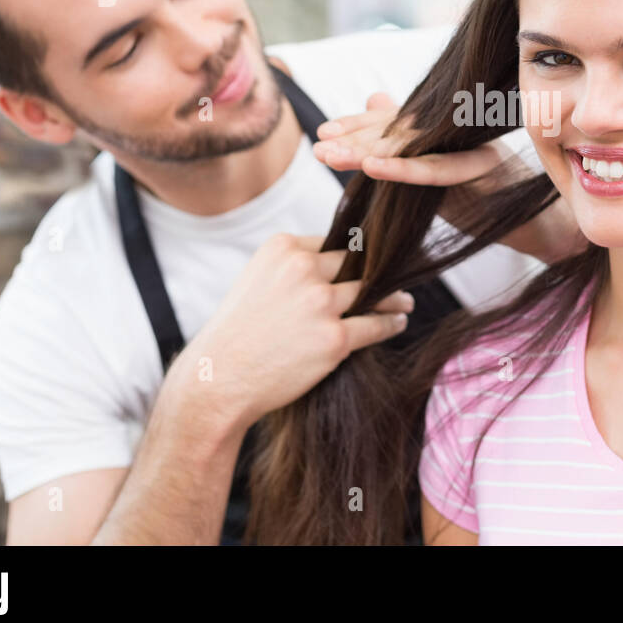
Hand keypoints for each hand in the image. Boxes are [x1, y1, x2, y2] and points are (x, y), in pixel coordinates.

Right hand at [177, 234, 414, 431]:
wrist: (219, 378)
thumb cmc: (238, 333)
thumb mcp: (258, 280)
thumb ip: (294, 267)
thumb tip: (341, 263)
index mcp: (283, 248)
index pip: (334, 244)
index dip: (356, 256)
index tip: (374, 262)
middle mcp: (303, 269)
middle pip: (357, 264)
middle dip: (378, 272)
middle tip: (398, 278)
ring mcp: (320, 303)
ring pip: (371, 292)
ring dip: (393, 297)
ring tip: (404, 301)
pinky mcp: (334, 338)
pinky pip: (375, 325)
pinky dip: (391, 322)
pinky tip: (398, 321)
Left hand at [313, 92, 584, 262]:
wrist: (546, 226)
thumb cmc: (491, 201)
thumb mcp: (440, 173)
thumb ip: (409, 142)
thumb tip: (376, 97)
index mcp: (448, 130)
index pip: (397, 122)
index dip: (359, 124)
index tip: (323, 131)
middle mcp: (461, 131)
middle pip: (401, 130)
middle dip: (356, 138)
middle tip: (318, 145)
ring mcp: (474, 146)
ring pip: (415, 146)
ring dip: (370, 152)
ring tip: (333, 157)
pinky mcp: (486, 170)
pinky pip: (440, 171)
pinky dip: (405, 170)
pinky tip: (374, 169)